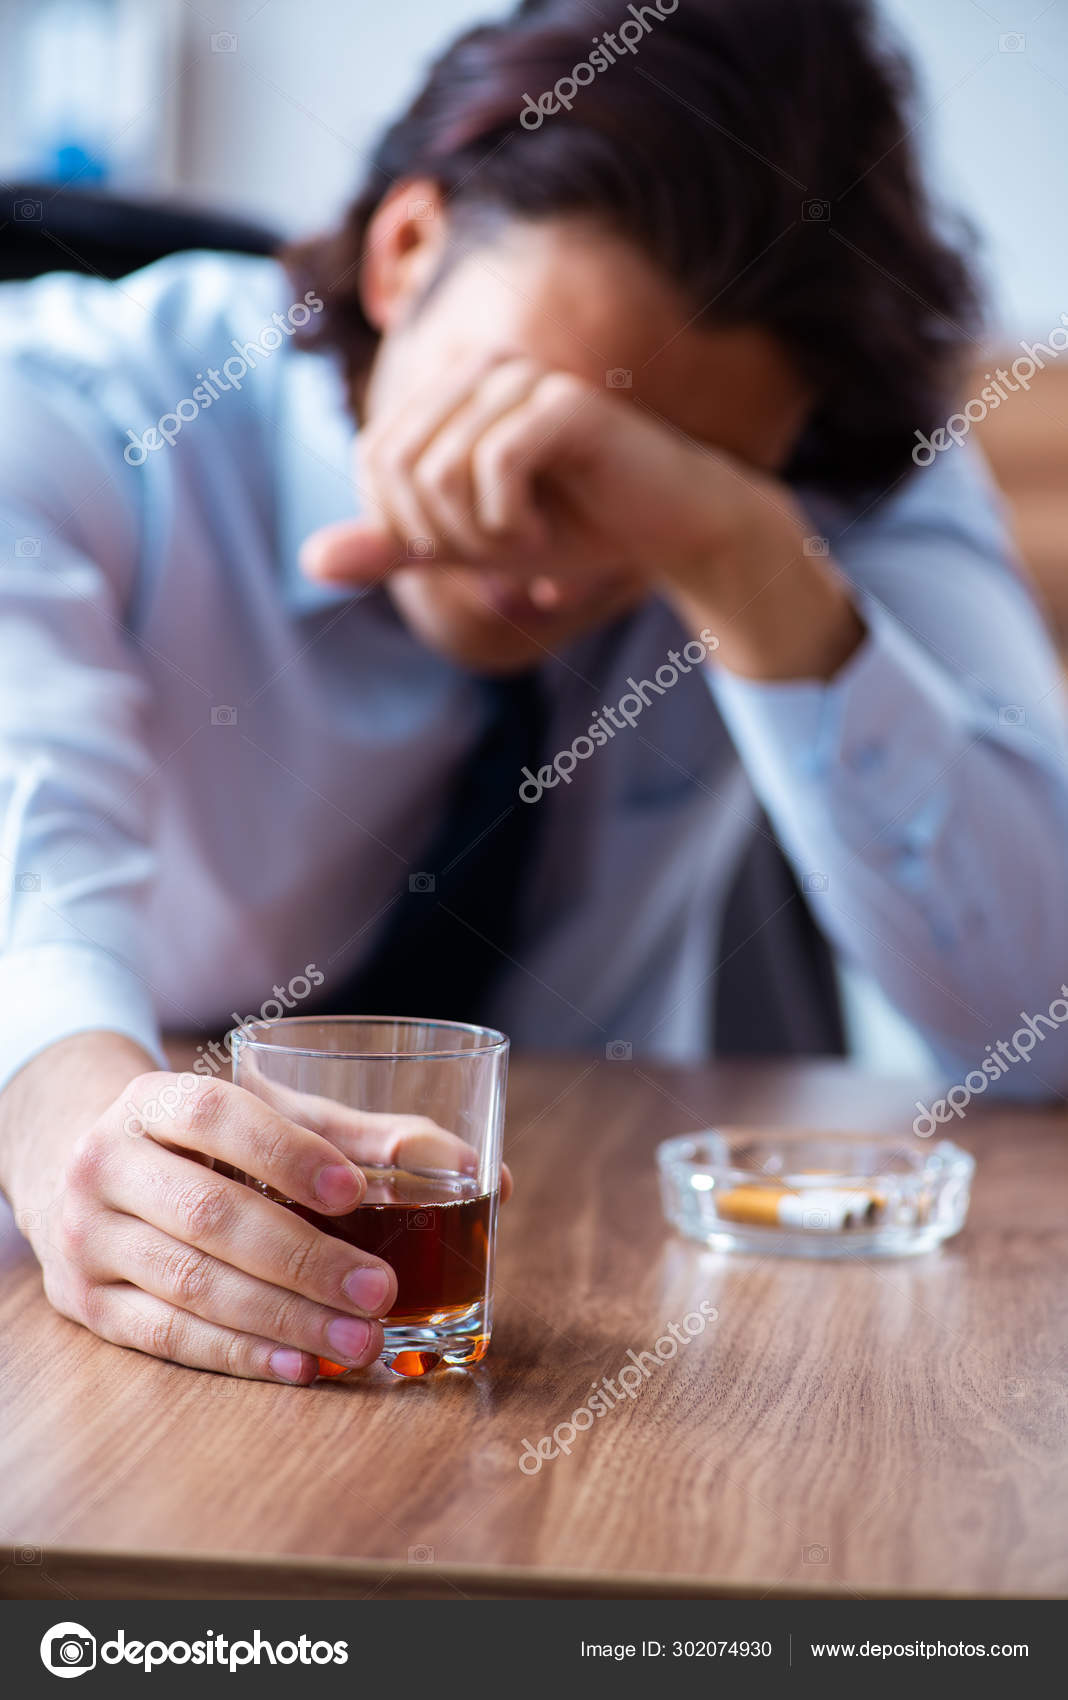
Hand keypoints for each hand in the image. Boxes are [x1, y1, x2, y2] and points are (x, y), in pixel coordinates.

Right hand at [28, 1070, 490, 1384]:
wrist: (80, 1170)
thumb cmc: (206, 1144)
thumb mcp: (265, 1118)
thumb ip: (361, 1138)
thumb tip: (479, 1170)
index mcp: (150, 1100)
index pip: (212, 1115)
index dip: (285, 1152)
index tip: (355, 1190)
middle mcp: (106, 1163)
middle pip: (209, 1215)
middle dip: (304, 1259)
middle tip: (381, 1289)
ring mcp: (87, 1237)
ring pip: (192, 1285)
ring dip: (285, 1318)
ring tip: (361, 1338)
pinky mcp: (87, 1304)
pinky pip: (168, 1336)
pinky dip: (241, 1354)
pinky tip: (302, 1364)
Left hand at [302, 352, 737, 589]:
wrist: (664, 528)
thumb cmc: (569, 526)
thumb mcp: (465, 544)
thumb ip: (393, 545)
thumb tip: (310, 562)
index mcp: (448, 391)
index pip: (374, 457)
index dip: (404, 522)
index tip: (465, 540)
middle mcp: (478, 370)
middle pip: (402, 466)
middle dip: (442, 532)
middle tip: (500, 544)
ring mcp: (521, 378)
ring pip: (442, 471)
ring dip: (481, 534)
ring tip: (529, 534)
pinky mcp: (563, 401)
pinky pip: (495, 466)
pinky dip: (512, 522)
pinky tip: (550, 528)